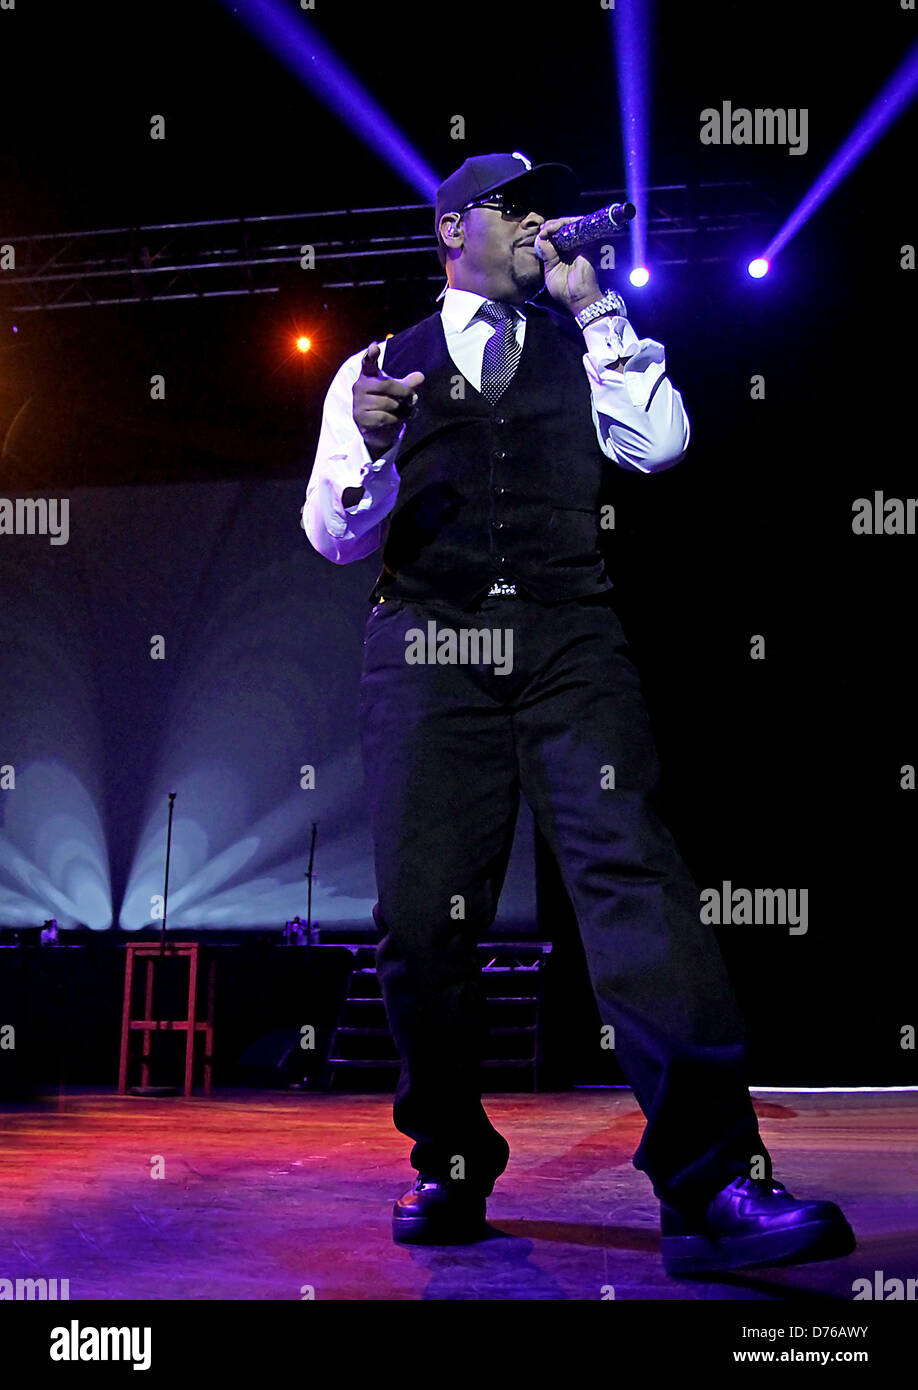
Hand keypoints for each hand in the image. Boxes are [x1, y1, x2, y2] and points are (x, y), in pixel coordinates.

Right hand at [352, 342, 424, 457]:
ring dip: (402, 409)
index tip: (374, 347)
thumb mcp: (399, 393)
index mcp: (368, 376)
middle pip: (385, 384)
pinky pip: (384, 417)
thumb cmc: (387, 406)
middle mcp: (359, 387)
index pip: (368, 363)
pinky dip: (395, 420)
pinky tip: (397, 420)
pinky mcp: (360, 418)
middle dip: (403, 393)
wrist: (378, 431)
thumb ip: (408, 384)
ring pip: (387, 403)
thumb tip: (421, 377)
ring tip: (406, 412)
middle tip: (414, 399)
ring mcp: (358, 402)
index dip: (371, 355)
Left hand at [534, 216, 602, 317]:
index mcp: (562, 254)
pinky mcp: (586, 243)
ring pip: (569, 224)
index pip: (555, 237)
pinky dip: (565, 225)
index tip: (539, 234)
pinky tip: (554, 229)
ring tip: (547, 229)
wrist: (578, 298)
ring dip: (556, 223)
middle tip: (542, 230)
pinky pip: (576, 228)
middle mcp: (571, 248)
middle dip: (550, 225)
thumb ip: (546, 256)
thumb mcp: (550, 272)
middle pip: (562, 228)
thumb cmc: (565, 290)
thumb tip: (539, 239)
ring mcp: (579, 245)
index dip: (546, 232)